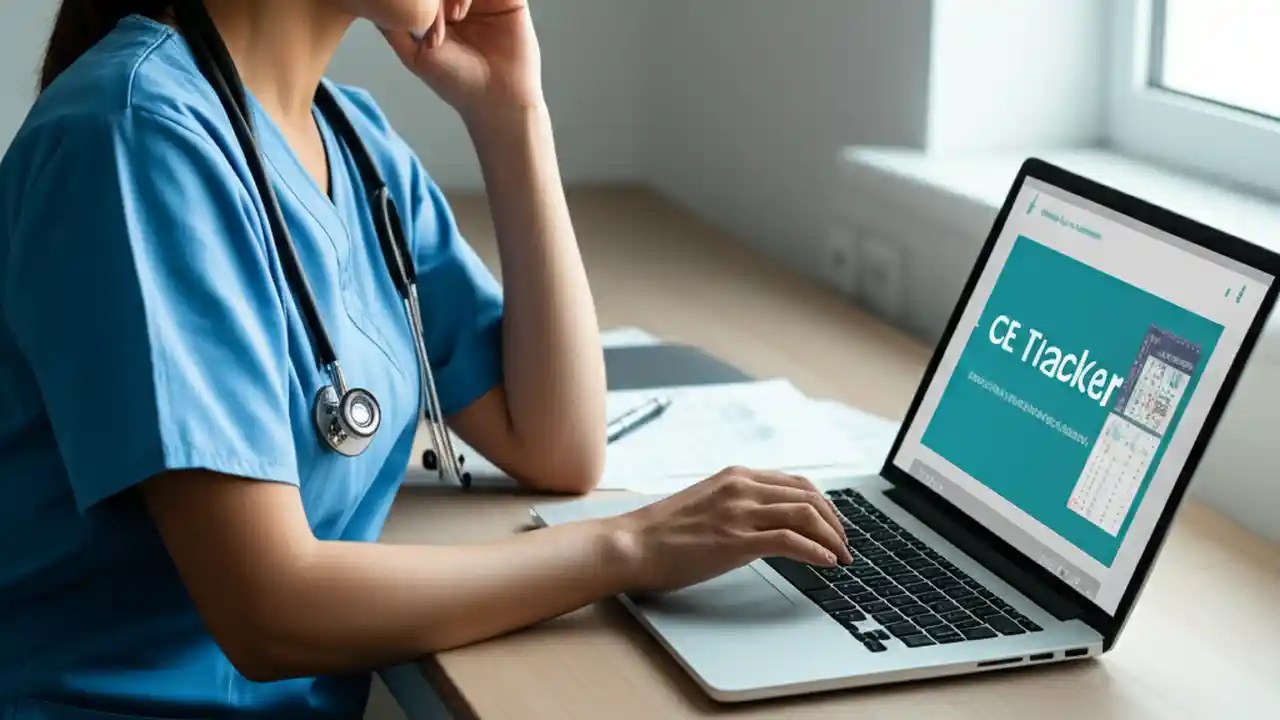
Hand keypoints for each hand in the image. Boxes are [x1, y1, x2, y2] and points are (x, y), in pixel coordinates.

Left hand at [382, 0, 542, 122]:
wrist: (496, 99)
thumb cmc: (456, 82)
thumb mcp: (413, 54)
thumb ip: (393, 28)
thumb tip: (371, 6)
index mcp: (442, 11)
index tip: (417, 18)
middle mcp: (464, 2)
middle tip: (438, 17)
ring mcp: (486, 0)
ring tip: (452, 17)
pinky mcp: (510, 0)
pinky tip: (463, 12)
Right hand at [611, 467, 852, 593]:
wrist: (632, 544)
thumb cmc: (662, 531)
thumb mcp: (706, 503)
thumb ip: (736, 503)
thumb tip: (764, 521)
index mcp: (736, 476)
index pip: (796, 483)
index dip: (823, 504)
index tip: (833, 525)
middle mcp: (742, 487)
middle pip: (809, 496)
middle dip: (835, 522)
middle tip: (845, 544)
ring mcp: (740, 512)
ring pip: (807, 514)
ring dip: (833, 538)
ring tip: (842, 557)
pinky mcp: (737, 540)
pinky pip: (791, 540)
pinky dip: (817, 551)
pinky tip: (827, 563)